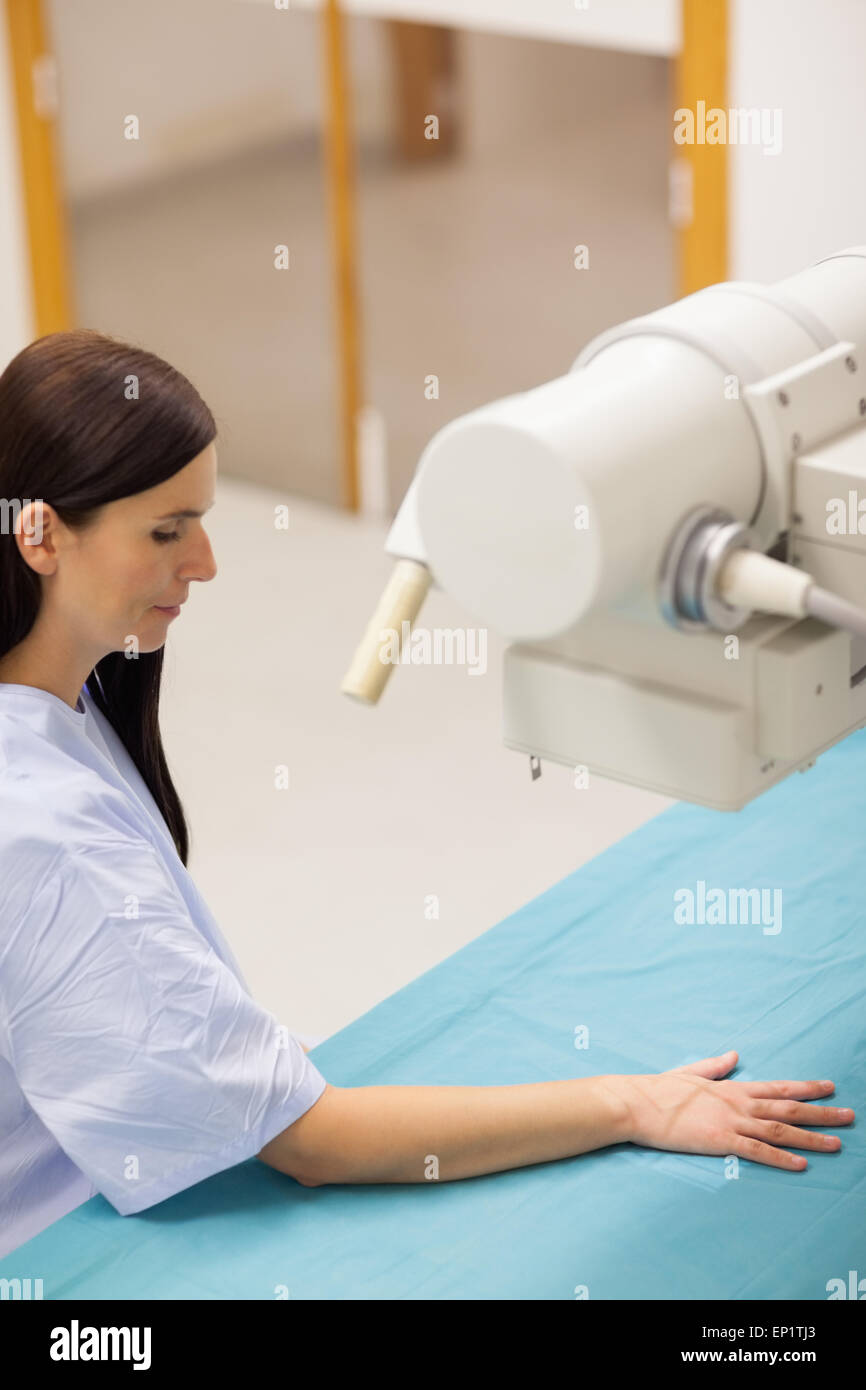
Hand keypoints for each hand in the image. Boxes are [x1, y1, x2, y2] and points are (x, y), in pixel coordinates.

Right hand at [616, 1050, 854, 1170]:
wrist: (636, 1103)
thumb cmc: (659, 1090)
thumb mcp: (691, 1072)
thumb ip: (716, 1066)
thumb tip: (734, 1055)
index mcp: (731, 1087)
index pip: (777, 1086)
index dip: (806, 1087)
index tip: (830, 1087)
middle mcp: (737, 1102)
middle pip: (788, 1107)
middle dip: (821, 1112)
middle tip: (849, 1115)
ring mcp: (730, 1121)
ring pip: (779, 1129)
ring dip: (811, 1136)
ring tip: (837, 1143)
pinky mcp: (719, 1140)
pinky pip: (757, 1151)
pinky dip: (780, 1158)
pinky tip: (800, 1164)